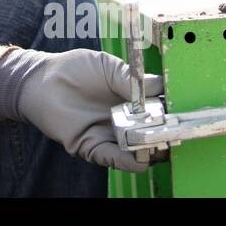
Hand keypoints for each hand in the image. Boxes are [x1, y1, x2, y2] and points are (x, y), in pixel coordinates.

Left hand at [0, 47, 163, 173]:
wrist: (39, 82)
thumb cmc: (72, 68)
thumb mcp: (105, 65)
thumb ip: (129, 78)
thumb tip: (159, 86)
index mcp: (133, 97)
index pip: (161, 106)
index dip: (174, 107)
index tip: (186, 107)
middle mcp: (127, 118)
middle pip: (157, 131)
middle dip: (169, 130)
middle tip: (176, 127)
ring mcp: (113, 134)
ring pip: (142, 149)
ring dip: (153, 147)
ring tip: (159, 140)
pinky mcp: (95, 147)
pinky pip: (118, 159)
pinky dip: (132, 160)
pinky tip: (141, 155)